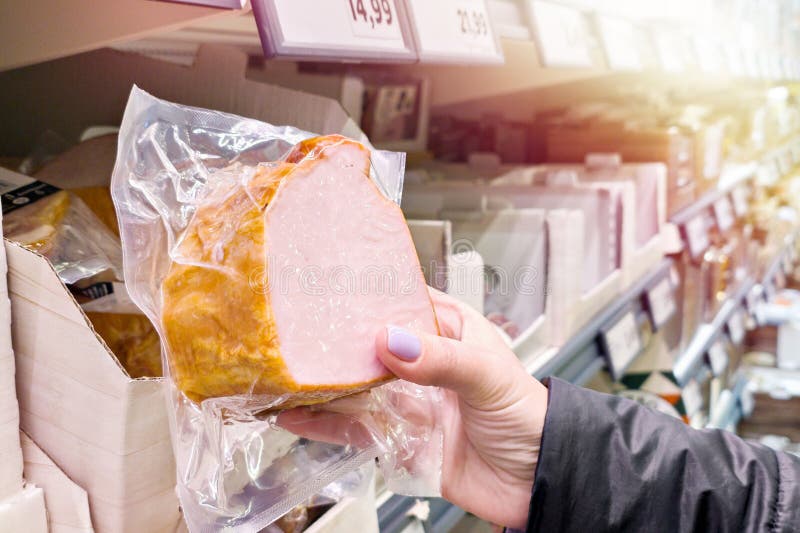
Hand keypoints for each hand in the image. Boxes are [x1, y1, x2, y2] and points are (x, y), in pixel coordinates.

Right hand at [280, 289, 547, 528]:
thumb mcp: (488, 377)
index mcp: (450, 332)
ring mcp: (408, 402)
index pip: (403, 301)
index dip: (370, 295)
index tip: (332, 288)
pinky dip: (325, 423)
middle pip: (370, 344)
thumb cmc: (528, 418)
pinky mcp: (398, 439)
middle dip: (336, 339)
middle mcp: (424, 363)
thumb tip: (392, 341)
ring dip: (324, 381)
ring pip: (356, 386)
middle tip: (295, 330)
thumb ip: (443, 360)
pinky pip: (355, 429)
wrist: (536, 483)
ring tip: (287, 372)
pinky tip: (298, 415)